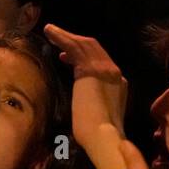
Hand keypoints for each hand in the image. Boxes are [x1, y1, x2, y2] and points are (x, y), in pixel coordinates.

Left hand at [43, 24, 127, 168]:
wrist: (104, 137)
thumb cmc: (97, 135)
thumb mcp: (98, 112)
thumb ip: (94, 100)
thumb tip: (84, 99)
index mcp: (118, 83)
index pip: (101, 61)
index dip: (83, 56)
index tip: (66, 58)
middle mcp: (114, 72)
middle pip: (94, 48)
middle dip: (75, 41)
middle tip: (59, 38)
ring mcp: (104, 69)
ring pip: (84, 45)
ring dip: (66, 37)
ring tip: (50, 31)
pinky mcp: (90, 69)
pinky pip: (75, 47)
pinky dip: (62, 38)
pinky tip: (50, 33)